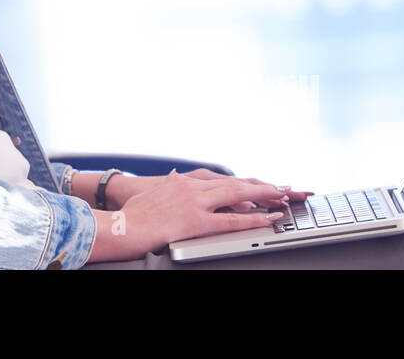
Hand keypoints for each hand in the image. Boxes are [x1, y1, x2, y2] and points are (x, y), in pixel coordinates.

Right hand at [120, 169, 316, 248]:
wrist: (119, 226)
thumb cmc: (132, 214)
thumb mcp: (153, 192)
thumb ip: (168, 185)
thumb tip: (174, 178)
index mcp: (183, 181)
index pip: (222, 180)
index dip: (244, 183)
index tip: (261, 184)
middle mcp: (192, 187)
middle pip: (235, 184)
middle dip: (262, 186)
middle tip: (283, 188)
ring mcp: (194, 202)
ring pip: (238, 196)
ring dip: (264, 196)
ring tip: (284, 198)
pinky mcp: (195, 221)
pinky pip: (231, 221)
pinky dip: (253, 219)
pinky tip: (268, 219)